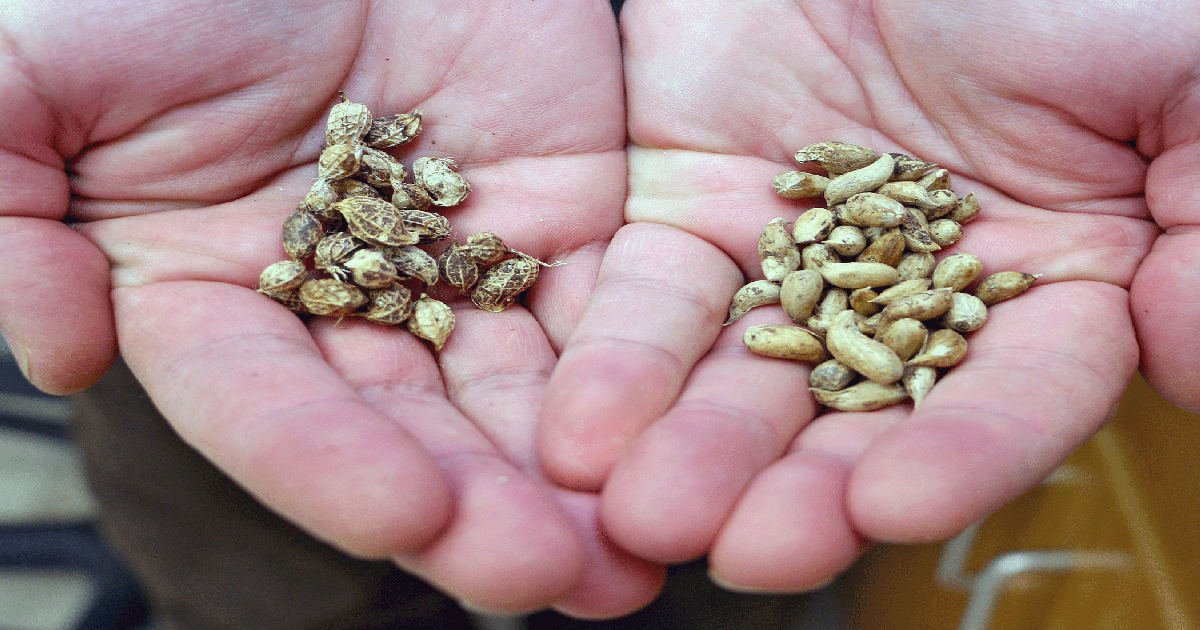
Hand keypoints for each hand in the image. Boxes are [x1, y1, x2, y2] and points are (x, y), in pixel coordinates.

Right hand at [0, 0, 662, 615]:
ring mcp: (457, 268)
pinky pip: (605, 311)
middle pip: (409, 429)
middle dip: (474, 509)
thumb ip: (10, 217)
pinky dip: (638, 384)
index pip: (266, 407)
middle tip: (543, 577)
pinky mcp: (559, 223)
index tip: (405, 514)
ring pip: (517, 396)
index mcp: (213, 297)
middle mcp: (343, 306)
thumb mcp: (38, 72)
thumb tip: (61, 356)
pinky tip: (672, 452)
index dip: (328, 464)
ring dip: (571, 485)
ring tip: (624, 564)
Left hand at [540, 0, 1183, 590]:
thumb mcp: (1168, 70)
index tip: (893, 505)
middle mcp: (905, 294)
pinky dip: (619, 366)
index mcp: (1041, 278)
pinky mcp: (687, 217)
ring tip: (646, 513)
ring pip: (741, 378)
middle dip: (799, 488)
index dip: (958, 453)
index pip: (1008, 395)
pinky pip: (650, 302)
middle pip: (853, 417)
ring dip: (693, 452)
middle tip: (747, 551)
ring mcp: (789, 261)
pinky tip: (586, 429)